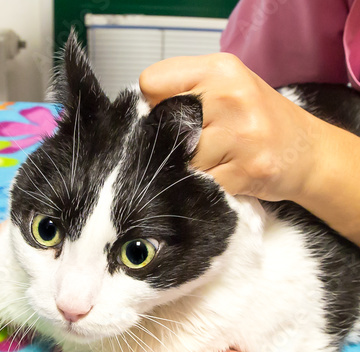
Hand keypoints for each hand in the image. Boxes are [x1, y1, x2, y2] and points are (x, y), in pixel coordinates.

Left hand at [139, 53, 326, 201]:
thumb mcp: (225, 87)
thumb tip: (137, 117)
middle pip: (162, 126)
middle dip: (171, 141)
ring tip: (215, 159)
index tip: (172, 116)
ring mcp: (241, 135)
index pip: (152, 83)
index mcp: (221, 69)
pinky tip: (224, 175)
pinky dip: (203, 187)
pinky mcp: (246, 170)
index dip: (154, 105)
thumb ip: (181, 92)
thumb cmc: (257, 120)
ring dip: (189, 168)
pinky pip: (199, 184)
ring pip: (179, 160)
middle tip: (198, 142)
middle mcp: (231, 97)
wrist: (308, 153)